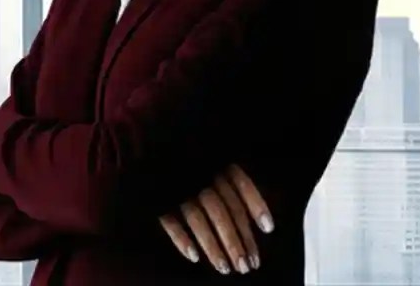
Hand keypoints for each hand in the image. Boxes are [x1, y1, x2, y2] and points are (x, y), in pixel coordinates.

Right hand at [158, 164, 273, 274]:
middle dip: (236, 240)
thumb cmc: (190, 165)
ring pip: (199, 221)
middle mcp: (199, 176)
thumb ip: (232, 185)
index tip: (268, 228)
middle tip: (246, 266)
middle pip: (223, 211)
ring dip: (213, 247)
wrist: (151, 150)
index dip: (256, 205)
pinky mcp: (159, 200)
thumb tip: (256, 218)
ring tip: (225, 269)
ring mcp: (178, 189)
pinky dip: (181, 240)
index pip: (241, 184)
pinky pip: (170, 222)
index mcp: (215, 164)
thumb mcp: (212, 165)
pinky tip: (193, 257)